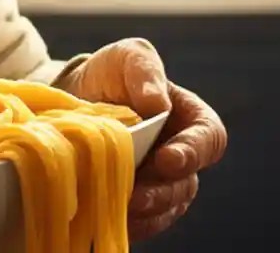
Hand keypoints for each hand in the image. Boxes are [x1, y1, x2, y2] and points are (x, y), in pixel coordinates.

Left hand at [57, 38, 227, 240]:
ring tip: (117, 206)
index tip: (167, 159)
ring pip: (165, 207)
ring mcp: (159, 181)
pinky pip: (141, 222)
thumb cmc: (108, 74)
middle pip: (185, 183)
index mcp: (189, 119)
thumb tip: (157, 103)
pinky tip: (106, 216)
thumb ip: (144, 71)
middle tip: (135, 193)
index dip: (194, 152)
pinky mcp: (136, 201)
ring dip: (144, 211)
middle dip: (162, 191)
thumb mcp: (125, 57)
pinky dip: (128, 222)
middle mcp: (180, 154)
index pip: (210, 138)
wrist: (70, 99)